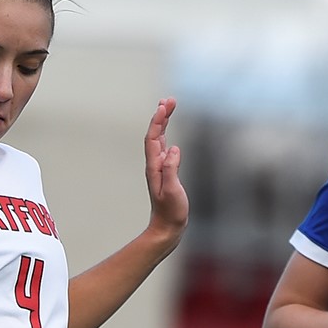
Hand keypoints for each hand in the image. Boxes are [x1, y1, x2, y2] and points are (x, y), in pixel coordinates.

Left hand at [144, 98, 188, 237]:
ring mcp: (160, 169)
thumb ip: (171, 170)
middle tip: (170, 100)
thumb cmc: (171, 212)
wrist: (167, 228)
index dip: (158, 121)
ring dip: (163, 123)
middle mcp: (155, 165)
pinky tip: (169, 133)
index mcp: (154, 167)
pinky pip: (165, 149)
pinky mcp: (166, 173)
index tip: (165, 105)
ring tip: (169, 107)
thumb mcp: (172, 191)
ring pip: (160, 140)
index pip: (154, 138)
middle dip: (161, 116)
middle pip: (156, 135)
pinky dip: (167, 136)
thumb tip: (174, 149)